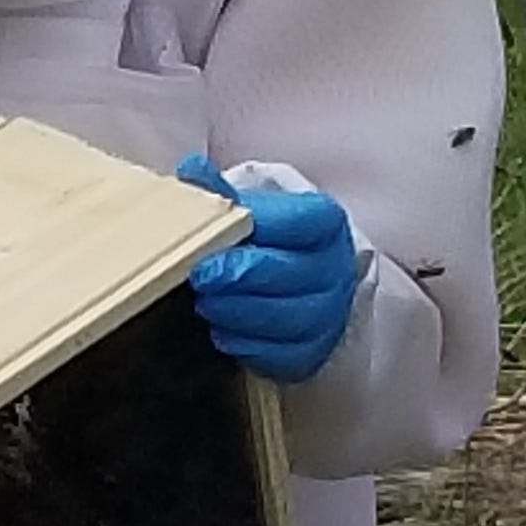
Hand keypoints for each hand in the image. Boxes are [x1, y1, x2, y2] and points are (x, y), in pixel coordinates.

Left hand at [177, 153, 360, 383]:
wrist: (297, 280)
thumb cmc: (268, 240)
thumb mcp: (251, 208)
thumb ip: (221, 192)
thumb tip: (191, 171)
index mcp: (324, 222)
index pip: (298, 223)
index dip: (258, 229)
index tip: (215, 236)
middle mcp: (334, 268)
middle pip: (292, 274)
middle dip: (241, 277)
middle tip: (200, 276)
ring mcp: (328, 312)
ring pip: (288, 318)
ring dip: (240, 313)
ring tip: (205, 305)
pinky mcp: (312, 350)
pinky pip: (283, 354)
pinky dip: (248, 346)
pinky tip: (220, 333)